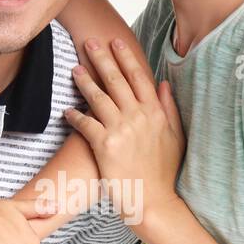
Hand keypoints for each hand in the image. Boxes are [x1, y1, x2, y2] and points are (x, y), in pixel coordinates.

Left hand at [63, 38, 185, 236]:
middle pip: (116, 81)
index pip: (138, 77)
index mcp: (155, 113)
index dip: (126, 57)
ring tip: (74, 69)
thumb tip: (162, 83)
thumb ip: (168, 108)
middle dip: (102, 59)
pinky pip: (86, 124)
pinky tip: (67, 110)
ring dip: (84, 81)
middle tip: (89, 42)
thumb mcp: (175, 137)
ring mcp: (121, 130)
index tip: (115, 42)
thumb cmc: (165, 171)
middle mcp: (138, 117)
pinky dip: (75, 115)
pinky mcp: (105, 145)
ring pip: (98, 98)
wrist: (155, 201)